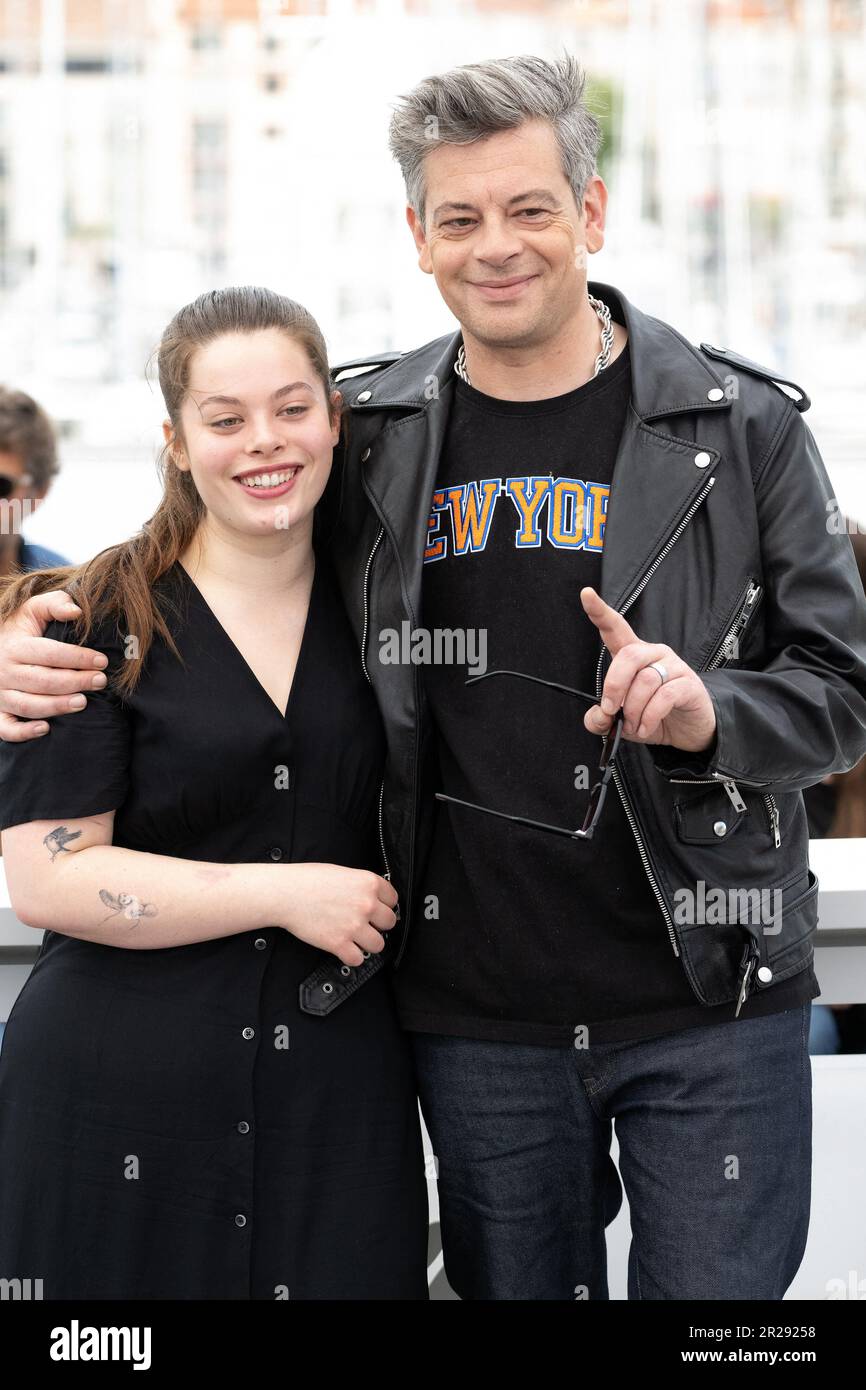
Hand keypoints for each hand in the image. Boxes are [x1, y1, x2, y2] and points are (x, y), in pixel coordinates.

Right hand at [0, 591, 108, 741]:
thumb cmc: (21, 631)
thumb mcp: (32, 611)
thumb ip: (54, 604)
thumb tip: (77, 612)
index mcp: (15, 646)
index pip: (50, 653)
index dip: (78, 657)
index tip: (102, 661)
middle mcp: (5, 672)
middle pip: (43, 681)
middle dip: (75, 682)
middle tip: (100, 681)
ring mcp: (0, 695)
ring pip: (28, 705)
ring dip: (57, 706)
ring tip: (83, 702)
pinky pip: (6, 729)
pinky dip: (23, 733)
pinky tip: (46, 729)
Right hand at [280, 863, 399, 966]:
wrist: (285, 893)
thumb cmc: (308, 880)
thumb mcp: (342, 873)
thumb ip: (361, 886)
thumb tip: (372, 898)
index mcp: (368, 883)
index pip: (393, 900)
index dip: (383, 905)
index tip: (376, 909)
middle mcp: (366, 904)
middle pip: (389, 923)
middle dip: (378, 924)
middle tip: (365, 924)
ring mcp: (354, 925)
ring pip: (378, 944)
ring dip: (367, 943)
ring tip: (356, 938)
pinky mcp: (339, 943)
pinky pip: (358, 959)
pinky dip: (351, 956)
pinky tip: (344, 949)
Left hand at [580, 587, 716, 751]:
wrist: (688, 731)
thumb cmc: (652, 717)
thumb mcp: (620, 721)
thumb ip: (601, 719)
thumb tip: (599, 716)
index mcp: (633, 655)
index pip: (615, 627)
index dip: (600, 611)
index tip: (586, 594)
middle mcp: (653, 654)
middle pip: (628, 656)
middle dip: (614, 686)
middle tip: (610, 710)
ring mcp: (674, 666)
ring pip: (646, 680)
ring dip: (633, 709)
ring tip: (634, 725)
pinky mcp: (689, 684)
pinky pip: (664, 695)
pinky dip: (650, 716)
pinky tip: (646, 727)